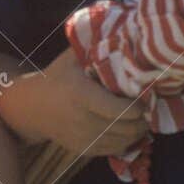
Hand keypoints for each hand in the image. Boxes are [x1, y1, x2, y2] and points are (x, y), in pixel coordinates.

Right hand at [22, 51, 149, 158]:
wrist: (31, 107)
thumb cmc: (57, 77)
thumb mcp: (72, 58)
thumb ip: (95, 49)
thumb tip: (124, 33)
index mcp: (81, 95)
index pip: (119, 110)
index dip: (138, 106)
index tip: (146, 95)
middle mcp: (82, 120)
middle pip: (126, 128)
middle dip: (143, 120)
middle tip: (151, 107)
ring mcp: (82, 138)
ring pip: (123, 142)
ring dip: (138, 131)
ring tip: (143, 118)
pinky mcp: (83, 150)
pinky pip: (113, 150)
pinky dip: (127, 141)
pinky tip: (129, 128)